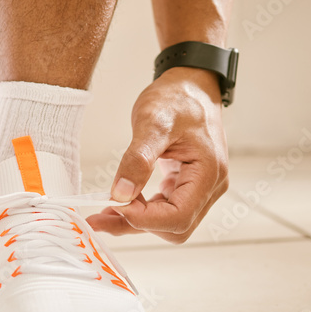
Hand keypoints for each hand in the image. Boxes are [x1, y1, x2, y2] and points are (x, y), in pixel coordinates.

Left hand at [87, 67, 228, 243]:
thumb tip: (120, 194)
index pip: (178, 216)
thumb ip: (138, 159)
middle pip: (175, 227)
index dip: (144, 219)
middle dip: (137, 225)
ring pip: (169, 223)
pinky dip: (142, 210)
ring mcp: (201, 188)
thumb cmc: (178, 98)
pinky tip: (120, 203)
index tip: (113, 207)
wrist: (191, 84)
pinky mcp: (187, 185)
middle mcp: (210, 186)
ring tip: (104, 212)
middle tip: (100, 216)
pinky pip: (166, 209)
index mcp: (208, 173)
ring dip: (136, 221)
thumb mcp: (153, 122)